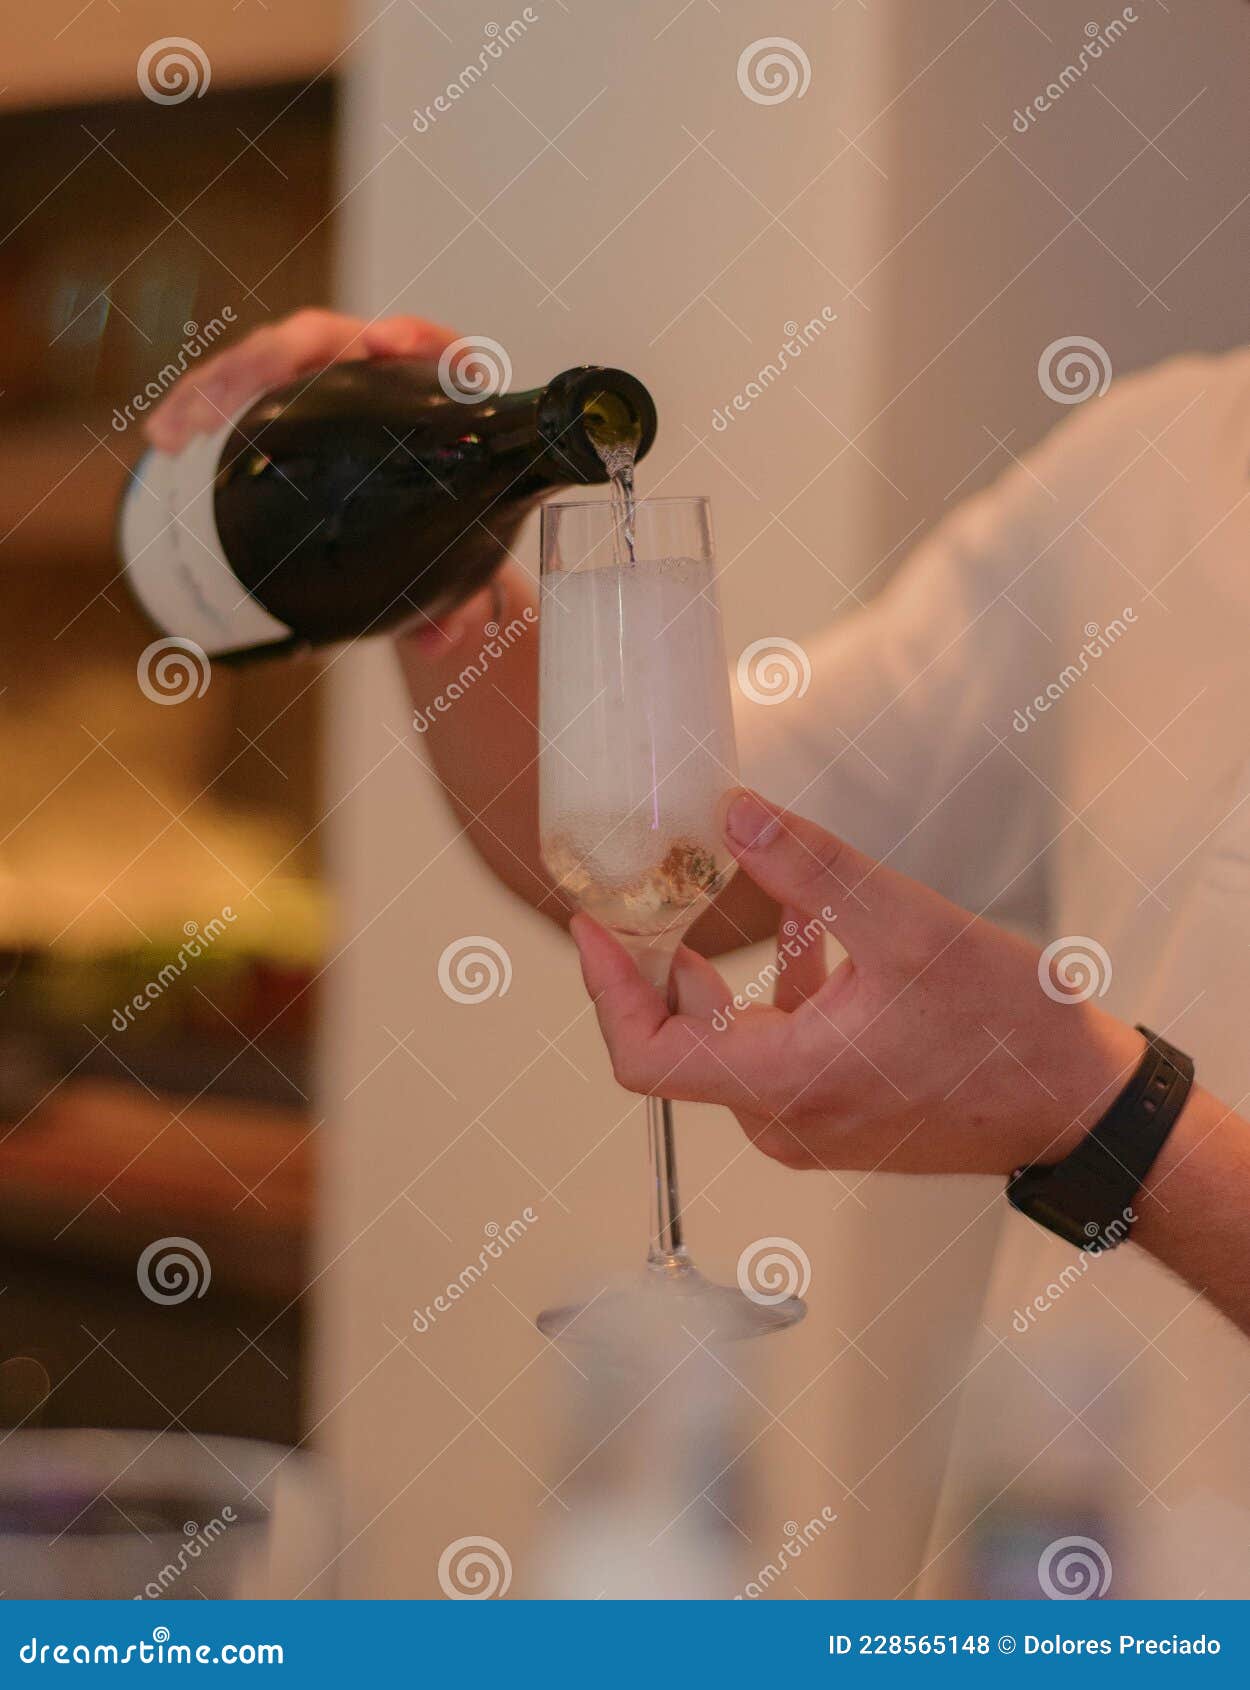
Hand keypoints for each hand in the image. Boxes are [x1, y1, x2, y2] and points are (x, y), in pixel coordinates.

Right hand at [145, 307, 493, 655]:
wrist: (429, 544)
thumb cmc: (451, 541)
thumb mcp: (460, 578)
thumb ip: (459, 609)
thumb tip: (439, 641)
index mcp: (444, 399)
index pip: (437, 351)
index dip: (415, 340)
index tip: (381, 344)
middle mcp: (380, 372)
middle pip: (326, 341)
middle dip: (270, 358)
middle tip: (230, 393)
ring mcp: (326, 378)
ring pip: (267, 358)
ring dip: (214, 383)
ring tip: (174, 431)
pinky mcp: (283, 399)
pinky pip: (237, 389)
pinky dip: (198, 404)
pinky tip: (163, 438)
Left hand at [571, 790, 1145, 1175]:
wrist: (1080, 1106)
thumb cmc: (1007, 1031)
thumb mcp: (907, 925)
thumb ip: (810, 869)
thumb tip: (735, 814)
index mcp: (784, 1083)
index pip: (645, 1056)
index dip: (605, 989)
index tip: (590, 924)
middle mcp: (784, 1120)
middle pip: (683, 1042)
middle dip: (668, 962)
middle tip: (659, 890)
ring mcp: (812, 1126)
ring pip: (735, 1043)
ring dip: (734, 972)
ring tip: (757, 898)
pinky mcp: (840, 1117)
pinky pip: (781, 1052)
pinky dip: (781, 994)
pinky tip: (816, 936)